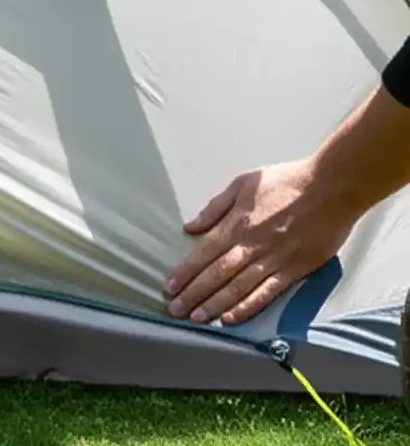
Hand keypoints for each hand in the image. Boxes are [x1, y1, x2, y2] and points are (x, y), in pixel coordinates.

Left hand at [164, 159, 362, 325]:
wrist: (331, 187)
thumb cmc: (285, 181)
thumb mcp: (243, 183)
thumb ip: (215, 208)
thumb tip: (190, 227)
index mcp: (237, 224)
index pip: (203, 253)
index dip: (184, 272)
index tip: (168, 287)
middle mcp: (252, 245)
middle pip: (216, 274)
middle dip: (193, 294)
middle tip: (174, 309)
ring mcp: (274, 260)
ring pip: (238, 288)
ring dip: (215, 305)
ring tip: (196, 318)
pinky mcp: (295, 270)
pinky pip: (267, 293)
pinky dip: (247, 308)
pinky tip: (231, 319)